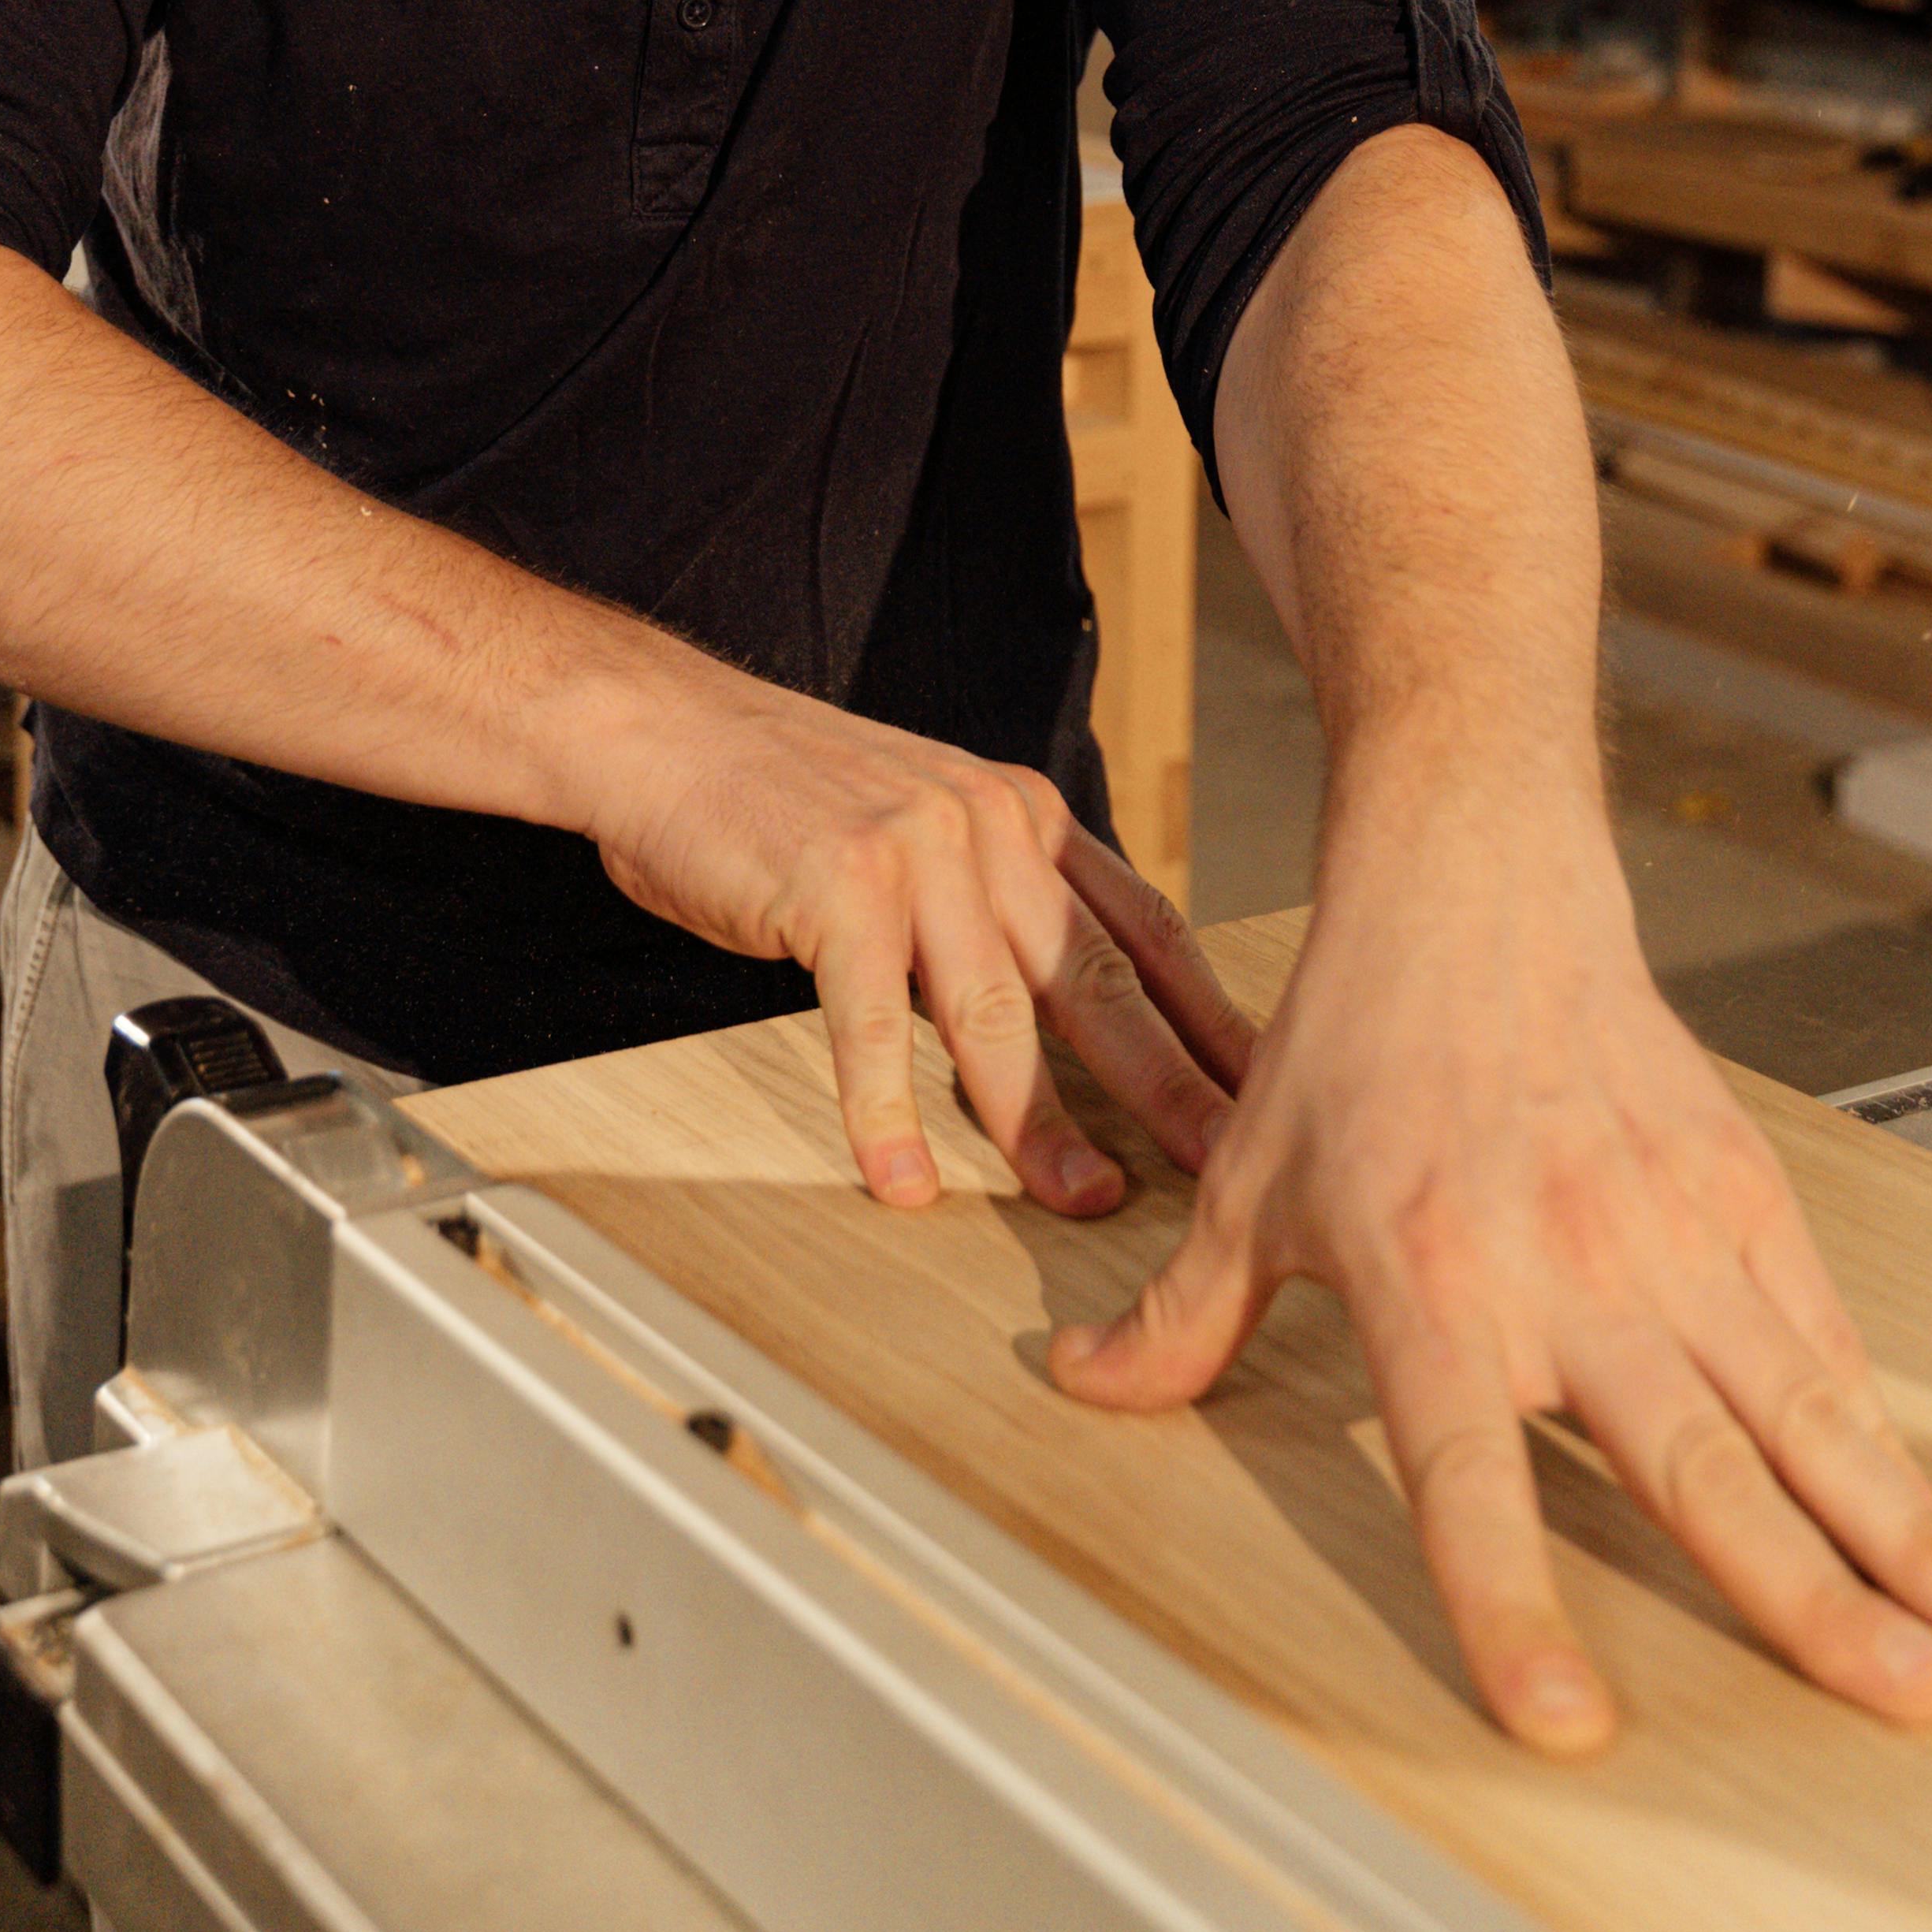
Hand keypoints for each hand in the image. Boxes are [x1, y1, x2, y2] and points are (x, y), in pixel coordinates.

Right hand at [599, 695, 1253, 1216]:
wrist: (668, 733)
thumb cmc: (783, 795)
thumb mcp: (924, 825)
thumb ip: (995, 903)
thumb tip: (1057, 1017)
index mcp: (1022, 816)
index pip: (1145, 931)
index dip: (1209, 1019)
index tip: (1264, 1090)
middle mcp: (986, 828)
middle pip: (1098, 981)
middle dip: (1169, 1086)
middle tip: (1228, 1167)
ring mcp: (914, 856)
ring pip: (997, 1015)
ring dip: (1040, 1122)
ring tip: (1080, 1199)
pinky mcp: (835, 890)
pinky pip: (872, 1024)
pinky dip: (887, 1112)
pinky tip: (902, 1177)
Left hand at [1049, 800, 1931, 1747]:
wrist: (1475, 880)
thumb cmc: (1359, 1036)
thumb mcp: (1250, 1180)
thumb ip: (1185, 1314)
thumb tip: (1084, 1393)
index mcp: (1428, 1286)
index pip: (1469, 1479)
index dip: (1512, 1603)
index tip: (1570, 1723)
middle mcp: (1565, 1272)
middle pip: (1694, 1463)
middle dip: (1807, 1595)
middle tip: (1902, 1701)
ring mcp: (1671, 1233)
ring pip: (1801, 1409)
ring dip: (1902, 1528)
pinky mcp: (1741, 1192)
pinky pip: (1819, 1336)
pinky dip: (1883, 1434)